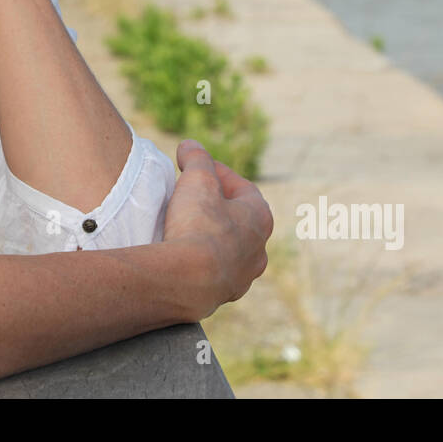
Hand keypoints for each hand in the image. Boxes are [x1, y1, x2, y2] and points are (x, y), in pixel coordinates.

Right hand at [161, 140, 274, 321]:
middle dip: (217, 206)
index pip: (243, 188)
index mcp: (260, 218)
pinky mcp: (221, 296)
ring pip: (229, 250)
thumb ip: (196, 158)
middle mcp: (258, 250)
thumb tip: (190, 146)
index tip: (197, 167)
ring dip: (211, 236)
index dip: (219, 173)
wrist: (187, 281)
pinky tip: (182, 256)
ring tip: (185, 227)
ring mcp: (242, 277)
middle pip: (239, 220)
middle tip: (193, 196)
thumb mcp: (197, 178)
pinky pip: (213, 273)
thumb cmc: (198, 225)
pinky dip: (201, 261)